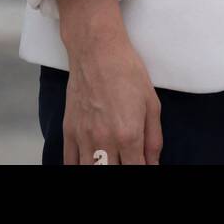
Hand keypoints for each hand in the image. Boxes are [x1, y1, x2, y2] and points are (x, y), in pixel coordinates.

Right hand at [56, 0, 162, 164]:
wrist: (97, 50)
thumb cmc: (127, 72)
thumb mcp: (152, 103)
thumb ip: (154, 139)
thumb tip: (153, 163)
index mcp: (128, 135)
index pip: (137, 170)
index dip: (143, 170)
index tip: (144, 164)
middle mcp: (104, 141)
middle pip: (113, 173)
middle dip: (123, 168)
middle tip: (128, 158)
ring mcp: (84, 138)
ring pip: (91, 171)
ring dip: (103, 168)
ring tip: (111, 160)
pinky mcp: (69, 131)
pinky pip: (70, 163)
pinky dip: (80, 167)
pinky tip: (90, 162)